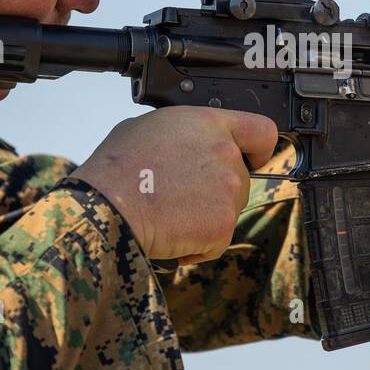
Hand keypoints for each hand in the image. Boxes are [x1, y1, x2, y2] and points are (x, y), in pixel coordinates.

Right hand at [74, 106, 277, 265]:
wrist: (108, 205)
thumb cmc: (117, 168)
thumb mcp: (146, 127)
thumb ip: (181, 133)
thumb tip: (180, 144)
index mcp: (209, 124)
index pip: (260, 131)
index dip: (259, 150)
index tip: (255, 160)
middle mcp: (226, 153)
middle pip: (241, 180)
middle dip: (215, 193)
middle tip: (178, 197)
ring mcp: (228, 190)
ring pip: (227, 212)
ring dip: (203, 219)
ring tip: (167, 214)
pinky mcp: (223, 224)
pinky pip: (216, 241)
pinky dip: (196, 245)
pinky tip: (169, 234)